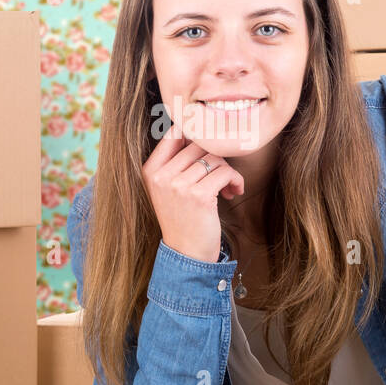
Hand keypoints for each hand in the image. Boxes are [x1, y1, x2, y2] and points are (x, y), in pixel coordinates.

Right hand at [141, 102, 245, 263]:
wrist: (186, 254)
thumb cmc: (182, 218)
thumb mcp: (169, 188)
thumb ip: (176, 160)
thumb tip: (199, 130)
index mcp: (150, 170)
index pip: (174, 133)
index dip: (197, 136)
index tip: (209, 151)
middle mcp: (161, 175)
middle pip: (199, 143)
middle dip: (216, 157)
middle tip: (222, 175)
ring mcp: (178, 185)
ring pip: (214, 158)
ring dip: (227, 171)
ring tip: (228, 187)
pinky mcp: (198, 195)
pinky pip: (225, 172)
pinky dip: (235, 180)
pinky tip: (233, 192)